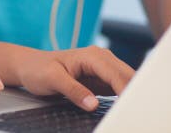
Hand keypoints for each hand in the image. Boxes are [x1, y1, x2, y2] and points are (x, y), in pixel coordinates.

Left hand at [15, 46, 133, 110]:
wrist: (29, 66)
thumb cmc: (38, 68)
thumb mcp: (52, 79)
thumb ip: (73, 90)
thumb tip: (93, 103)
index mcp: (92, 56)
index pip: (116, 75)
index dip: (127, 91)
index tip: (134, 107)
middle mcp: (101, 59)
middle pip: (128, 77)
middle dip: (136, 93)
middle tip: (141, 113)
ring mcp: (103, 69)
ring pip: (127, 82)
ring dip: (132, 95)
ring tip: (137, 112)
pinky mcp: (102, 79)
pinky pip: (119, 88)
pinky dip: (125, 98)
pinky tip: (127, 108)